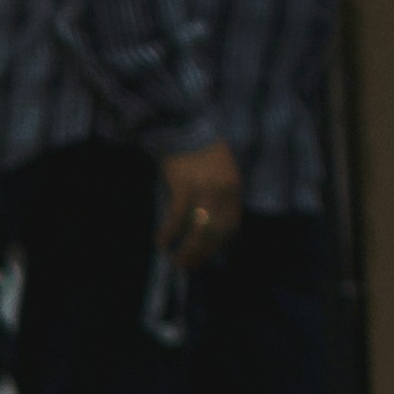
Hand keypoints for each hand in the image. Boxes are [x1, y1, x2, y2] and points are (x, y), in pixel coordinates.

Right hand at [157, 137, 242, 268]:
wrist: (186, 127)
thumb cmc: (201, 150)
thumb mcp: (220, 173)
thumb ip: (219, 196)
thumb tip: (207, 225)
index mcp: (233, 189)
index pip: (231, 226)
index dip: (219, 245)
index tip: (207, 257)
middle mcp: (223, 193)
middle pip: (216, 232)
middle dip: (203, 253)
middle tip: (189, 265)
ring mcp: (204, 191)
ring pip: (199, 230)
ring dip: (188, 249)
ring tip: (177, 260)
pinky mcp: (184, 188)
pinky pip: (177, 218)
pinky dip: (168, 233)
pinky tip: (160, 242)